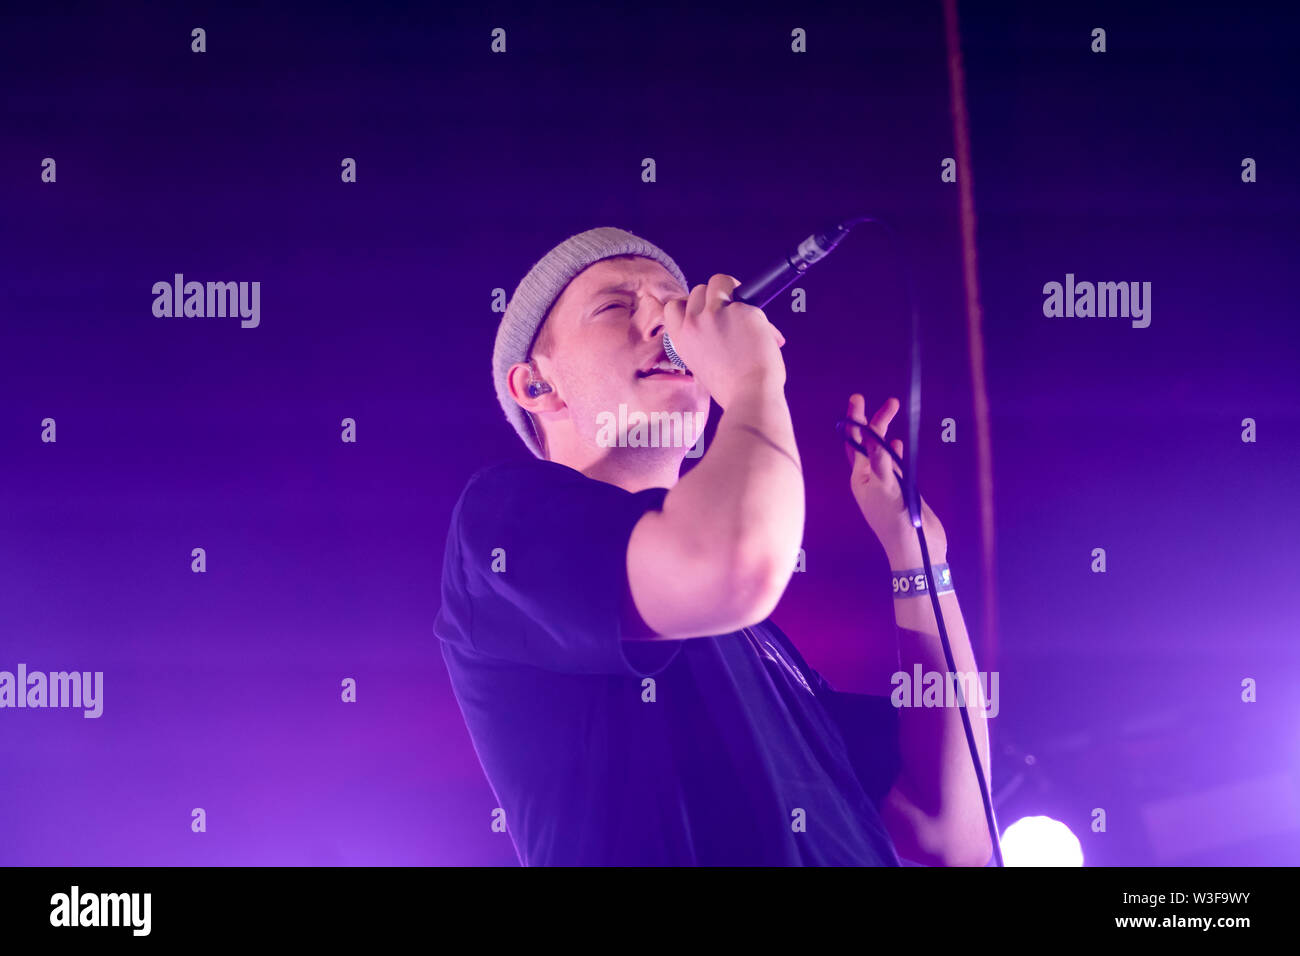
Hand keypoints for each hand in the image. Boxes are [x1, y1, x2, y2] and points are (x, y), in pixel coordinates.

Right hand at [661, 274, 785, 408]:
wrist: (750, 396)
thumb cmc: (731, 387)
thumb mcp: (701, 363)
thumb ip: (702, 339)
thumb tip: (721, 319)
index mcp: (681, 339)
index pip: (674, 306)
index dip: (691, 306)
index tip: (706, 313)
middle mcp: (693, 323)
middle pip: (698, 290)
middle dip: (715, 296)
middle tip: (732, 312)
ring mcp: (715, 314)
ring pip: (719, 281)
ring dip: (733, 290)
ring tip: (745, 314)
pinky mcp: (741, 310)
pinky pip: (749, 299)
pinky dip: (758, 315)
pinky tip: (765, 336)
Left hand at [844, 394, 946, 563]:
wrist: (917, 552)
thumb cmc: (897, 524)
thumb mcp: (888, 490)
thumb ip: (882, 464)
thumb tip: (873, 437)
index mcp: (860, 480)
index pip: (855, 444)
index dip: (856, 420)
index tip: (858, 399)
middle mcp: (869, 480)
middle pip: (868, 444)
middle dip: (875, 421)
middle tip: (890, 401)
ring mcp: (886, 485)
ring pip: (882, 452)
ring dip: (885, 433)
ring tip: (893, 411)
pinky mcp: (902, 490)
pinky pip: (895, 465)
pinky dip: (896, 452)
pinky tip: (900, 442)